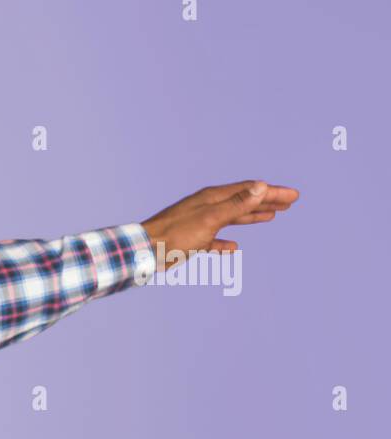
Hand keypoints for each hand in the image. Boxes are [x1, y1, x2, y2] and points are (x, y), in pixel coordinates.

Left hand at [141, 181, 298, 269]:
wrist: (144, 252)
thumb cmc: (175, 234)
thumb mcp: (210, 219)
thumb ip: (236, 204)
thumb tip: (262, 186)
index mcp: (212, 198)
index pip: (249, 190)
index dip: (273, 192)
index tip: (294, 196)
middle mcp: (207, 207)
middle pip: (243, 201)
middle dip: (266, 201)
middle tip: (289, 204)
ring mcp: (199, 223)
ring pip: (231, 218)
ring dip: (251, 217)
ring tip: (270, 217)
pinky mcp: (190, 241)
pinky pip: (213, 240)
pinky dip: (226, 242)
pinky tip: (233, 247)